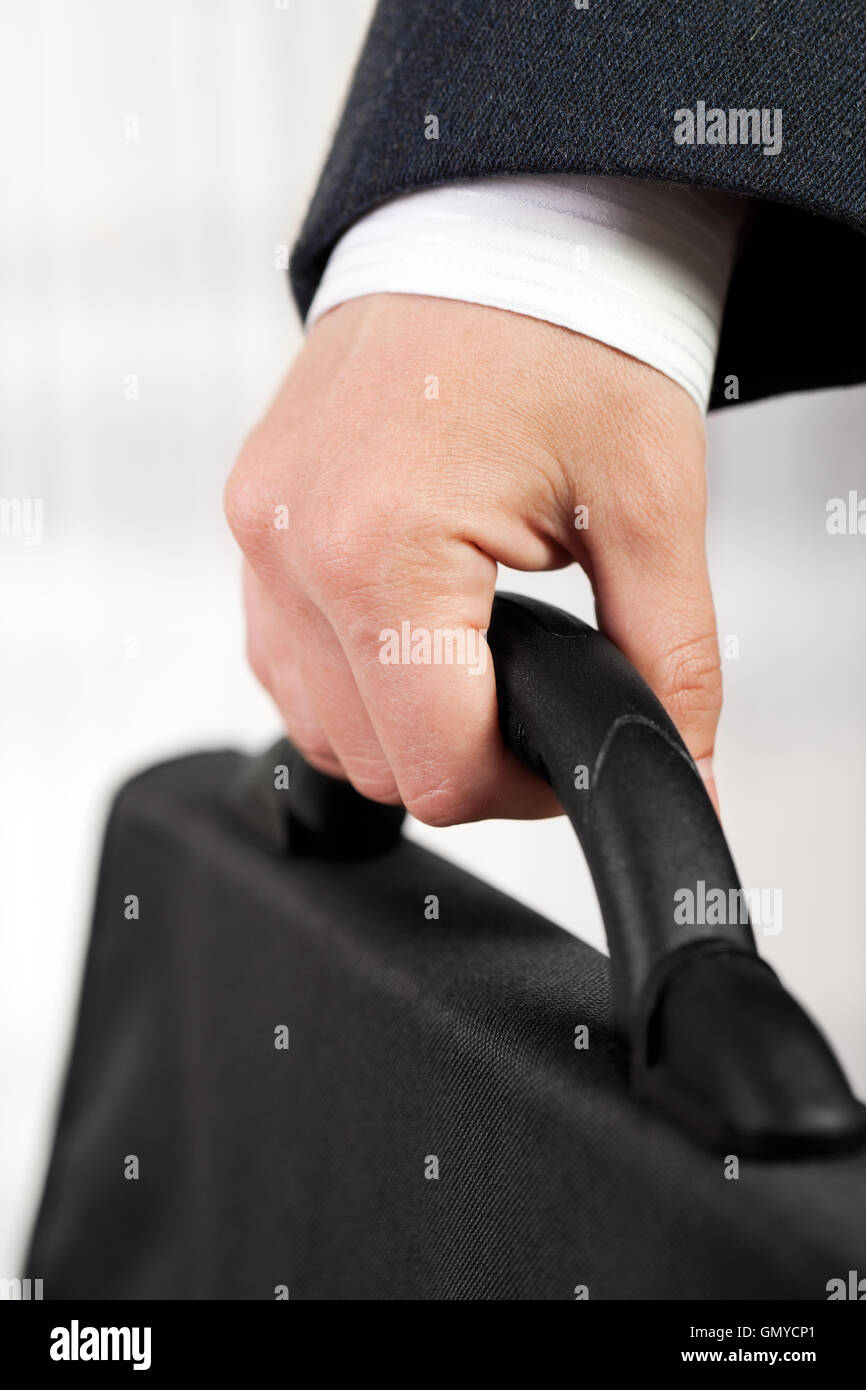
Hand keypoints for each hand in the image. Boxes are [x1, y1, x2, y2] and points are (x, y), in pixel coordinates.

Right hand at [224, 293, 719, 823]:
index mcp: (380, 549)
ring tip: (477, 660)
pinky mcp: (255, 517)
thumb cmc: (569, 330)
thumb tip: (684, 768)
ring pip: (316, 721)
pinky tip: (413, 631)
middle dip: (463, 757)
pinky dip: (350, 673)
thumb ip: (670, 661)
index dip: (517, 790)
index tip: (561, 754)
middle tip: (535, 704)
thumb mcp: (649, 505)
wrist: (502, 230)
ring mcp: (262, 531)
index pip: (434, 767)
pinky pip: (283, 656)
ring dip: (400, 723)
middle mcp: (294, 546)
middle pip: (370, 759)